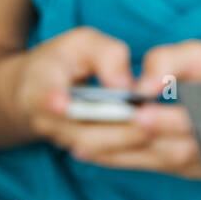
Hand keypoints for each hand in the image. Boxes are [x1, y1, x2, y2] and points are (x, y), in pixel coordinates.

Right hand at [16, 27, 200, 176]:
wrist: (37, 91)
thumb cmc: (65, 60)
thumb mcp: (80, 43)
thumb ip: (104, 56)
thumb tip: (126, 84)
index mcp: (40, 85)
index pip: (45, 97)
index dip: (55, 102)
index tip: (66, 103)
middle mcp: (49, 121)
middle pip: (81, 133)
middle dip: (116, 130)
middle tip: (149, 121)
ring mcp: (65, 140)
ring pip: (97, 150)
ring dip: (128, 142)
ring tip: (163, 131)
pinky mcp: (84, 150)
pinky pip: (107, 156)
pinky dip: (132, 150)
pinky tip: (163, 141)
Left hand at [69, 39, 200, 178]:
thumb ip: (173, 59)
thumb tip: (142, 83)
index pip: (198, 117)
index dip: (170, 118)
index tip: (140, 112)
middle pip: (170, 146)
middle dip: (128, 141)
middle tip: (87, 135)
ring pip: (159, 161)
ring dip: (119, 154)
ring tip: (79, 143)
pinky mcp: (195, 172)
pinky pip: (155, 168)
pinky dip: (122, 161)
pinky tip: (93, 153)